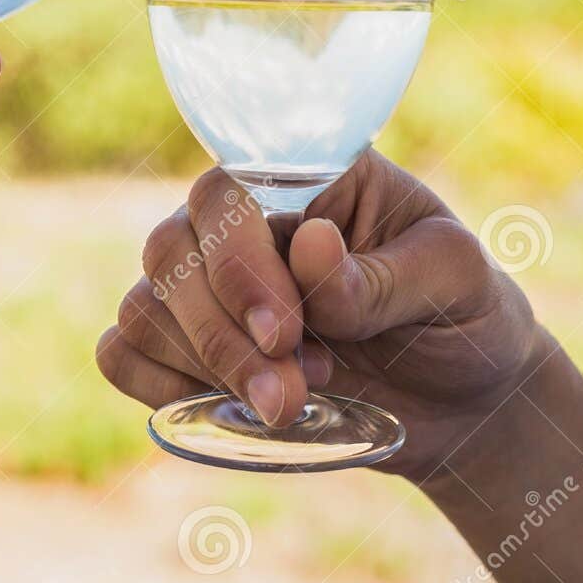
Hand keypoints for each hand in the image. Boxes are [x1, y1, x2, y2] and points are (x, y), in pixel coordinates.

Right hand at [96, 152, 545, 481]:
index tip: (286, 333)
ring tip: (292, 401)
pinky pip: (120, 350)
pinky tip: (230, 406)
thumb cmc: (462, 315)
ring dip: (205, 370)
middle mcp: (239, 219)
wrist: (460, 400)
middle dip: (224, 338)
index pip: (227, 191)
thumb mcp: (455, 282)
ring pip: (143, 306)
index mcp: (303, 176)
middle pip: (169, 251)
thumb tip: (308, 246)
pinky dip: (158, 385)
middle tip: (295, 392)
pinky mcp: (183, 343)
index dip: (236, 261)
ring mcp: (203, 280)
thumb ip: (382, 274)